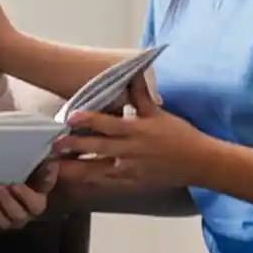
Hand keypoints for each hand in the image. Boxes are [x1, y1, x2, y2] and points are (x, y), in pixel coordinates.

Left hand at [0, 158, 58, 232]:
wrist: (11, 188)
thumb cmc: (27, 178)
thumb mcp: (38, 172)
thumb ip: (45, 170)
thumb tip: (53, 162)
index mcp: (38, 204)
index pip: (35, 205)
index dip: (25, 197)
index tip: (14, 185)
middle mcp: (24, 217)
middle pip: (17, 216)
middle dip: (4, 202)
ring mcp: (8, 223)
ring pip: (0, 223)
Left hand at [54, 73, 212, 191]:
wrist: (199, 163)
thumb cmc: (179, 135)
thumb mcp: (159, 113)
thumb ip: (141, 94)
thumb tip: (133, 70)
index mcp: (137, 130)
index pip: (108, 124)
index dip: (89, 120)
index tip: (70, 117)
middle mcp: (130, 151)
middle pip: (98, 148)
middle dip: (74, 147)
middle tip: (53, 144)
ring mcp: (130, 169)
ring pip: (97, 170)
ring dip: (76, 168)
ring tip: (55, 167)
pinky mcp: (131, 182)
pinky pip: (106, 182)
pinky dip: (90, 181)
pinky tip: (74, 180)